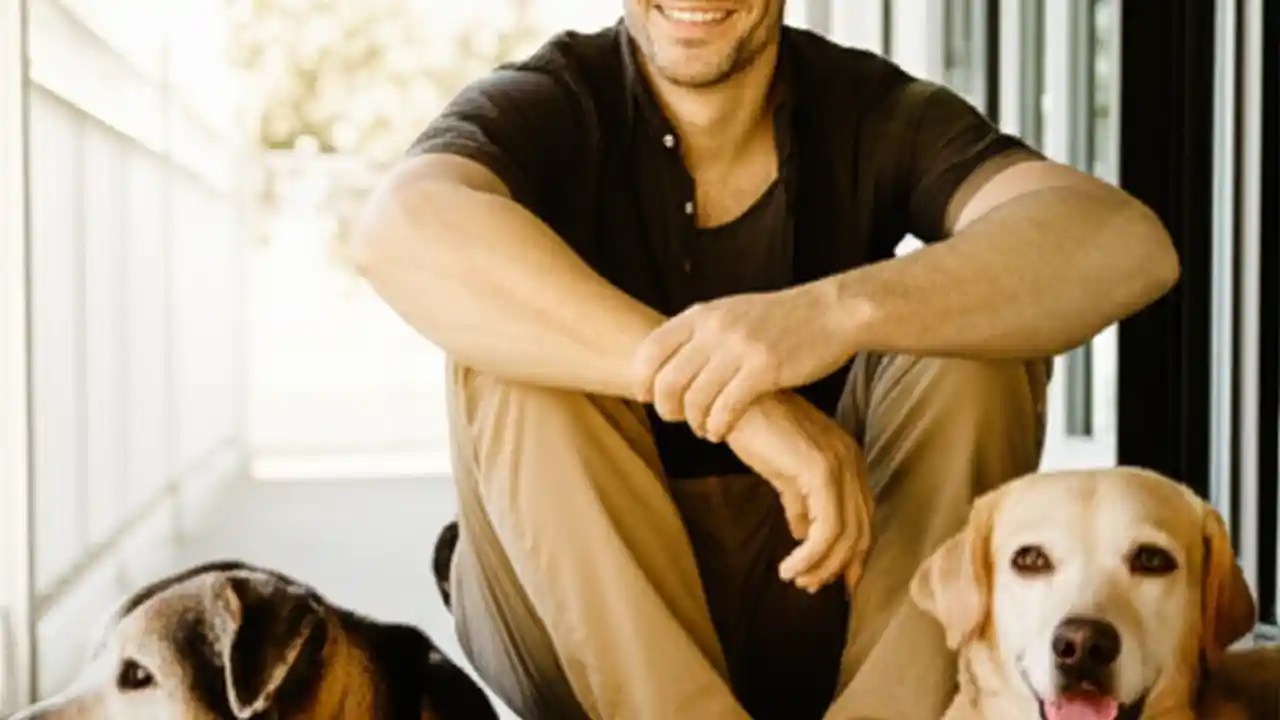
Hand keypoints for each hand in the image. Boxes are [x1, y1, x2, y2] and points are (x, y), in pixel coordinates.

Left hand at [632, 282, 853, 441]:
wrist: (830, 311)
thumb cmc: (779, 318)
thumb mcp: (731, 312)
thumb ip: (699, 332)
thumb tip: (666, 357)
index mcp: (702, 314)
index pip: (650, 350)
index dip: (642, 379)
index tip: (646, 396)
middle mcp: (714, 329)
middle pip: (667, 381)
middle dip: (666, 408)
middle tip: (676, 419)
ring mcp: (738, 349)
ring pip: (694, 400)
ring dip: (695, 423)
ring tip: (705, 429)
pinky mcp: (763, 370)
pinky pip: (725, 409)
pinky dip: (717, 427)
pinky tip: (722, 432)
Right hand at [726, 392, 873, 593]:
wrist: (733, 399)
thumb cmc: (753, 427)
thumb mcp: (781, 469)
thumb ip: (797, 499)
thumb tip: (802, 534)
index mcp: (846, 458)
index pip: (862, 516)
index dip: (851, 553)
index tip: (834, 581)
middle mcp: (851, 460)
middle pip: (860, 530)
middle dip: (837, 566)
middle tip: (810, 587)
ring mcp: (839, 465)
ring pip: (844, 535)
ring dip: (820, 566)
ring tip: (795, 579)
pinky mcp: (820, 472)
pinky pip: (825, 529)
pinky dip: (809, 556)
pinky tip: (788, 567)